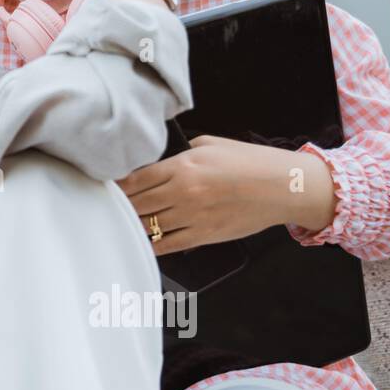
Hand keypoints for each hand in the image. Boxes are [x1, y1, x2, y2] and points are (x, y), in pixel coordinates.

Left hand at [116, 135, 335, 255]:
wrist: (284, 187)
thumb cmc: (249, 162)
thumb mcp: (209, 145)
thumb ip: (178, 152)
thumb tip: (156, 159)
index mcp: (182, 166)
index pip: (134, 179)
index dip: (115, 184)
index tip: (104, 185)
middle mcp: (183, 193)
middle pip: (136, 203)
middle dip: (120, 204)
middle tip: (104, 204)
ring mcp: (192, 217)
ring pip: (146, 225)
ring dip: (132, 223)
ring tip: (119, 220)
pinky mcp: (203, 236)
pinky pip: (165, 245)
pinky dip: (150, 243)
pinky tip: (140, 239)